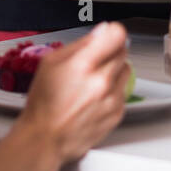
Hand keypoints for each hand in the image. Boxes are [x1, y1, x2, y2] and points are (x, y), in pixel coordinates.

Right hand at [17, 23, 129, 169]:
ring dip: (114, 70)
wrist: (45, 138)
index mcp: (83, 65)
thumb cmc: (44, 103)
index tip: (108, 35)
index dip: (112, 32)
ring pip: (126, 70)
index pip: (116, 35)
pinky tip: (95, 96)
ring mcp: (112, 99)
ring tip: (94, 80)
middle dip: (111, 51)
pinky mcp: (117, 113)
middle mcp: (102, 81)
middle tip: (95, 59)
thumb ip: (79, 44)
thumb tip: (100, 31)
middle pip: (123, 51)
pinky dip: (113, 90)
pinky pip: (123, 92)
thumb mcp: (50, 63)